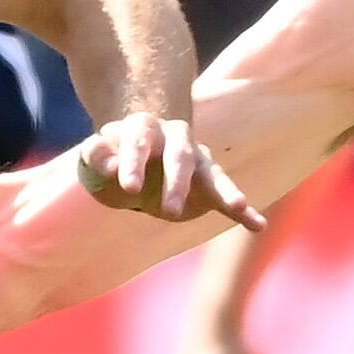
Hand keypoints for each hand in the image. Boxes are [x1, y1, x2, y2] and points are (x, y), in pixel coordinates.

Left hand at [74, 115, 268, 229]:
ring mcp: (197, 161)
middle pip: (180, 157)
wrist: (136, 162)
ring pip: (213, 173)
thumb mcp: (96, 160)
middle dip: (177, 183)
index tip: (127, 187)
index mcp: (144, 129)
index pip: (139, 141)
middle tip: (169, 212)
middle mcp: (176, 140)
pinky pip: (228, 197)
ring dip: (225, 191)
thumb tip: (108, 167)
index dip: (134, 163)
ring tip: (239, 206)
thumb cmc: (113, 161)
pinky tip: (258, 225)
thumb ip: (96, 158)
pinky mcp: (210, 185)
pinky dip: (243, 211)